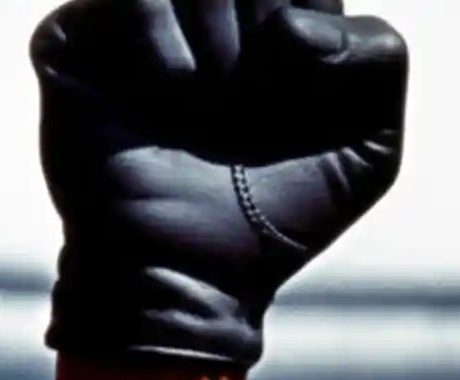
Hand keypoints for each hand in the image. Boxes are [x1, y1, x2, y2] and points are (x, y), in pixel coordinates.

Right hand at [31, 0, 407, 365]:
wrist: (187, 273)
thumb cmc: (275, 216)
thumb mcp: (370, 146)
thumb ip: (382, 55)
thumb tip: (296, 19)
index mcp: (277, 27)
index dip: (311, 25)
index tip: (302, 87)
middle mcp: (211, 17)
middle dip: (266, 32)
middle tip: (251, 103)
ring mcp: (144, 24)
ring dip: (221, 47)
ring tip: (208, 107)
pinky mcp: (78, 36)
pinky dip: (162, 40)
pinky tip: (172, 90)